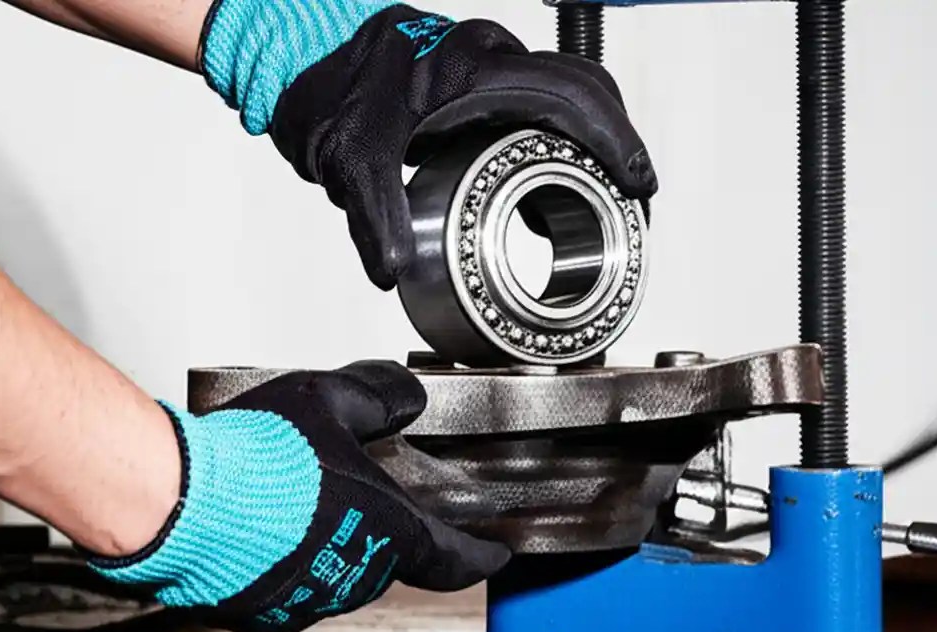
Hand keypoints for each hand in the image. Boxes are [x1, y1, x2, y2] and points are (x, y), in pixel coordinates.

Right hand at [89, 360, 508, 631]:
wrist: (182, 502)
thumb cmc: (255, 460)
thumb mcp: (331, 400)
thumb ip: (378, 397)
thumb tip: (405, 397)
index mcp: (388, 531)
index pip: (454, 558)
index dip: (480, 556)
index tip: (494, 555)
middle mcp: (355, 576)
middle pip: (393, 561)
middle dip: (387, 532)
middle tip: (366, 497)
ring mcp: (309, 599)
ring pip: (341, 575)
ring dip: (336, 546)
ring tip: (307, 506)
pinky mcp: (264, 612)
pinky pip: (294, 590)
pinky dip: (293, 564)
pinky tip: (269, 531)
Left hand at [199, 2, 656, 289]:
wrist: (297, 59)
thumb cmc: (325, 93)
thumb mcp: (349, 163)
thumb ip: (374, 219)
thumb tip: (394, 270)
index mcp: (471, 68)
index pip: (571, 95)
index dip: (615, 140)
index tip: (639, 182)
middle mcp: (489, 57)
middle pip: (587, 88)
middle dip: (619, 142)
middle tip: (635, 198)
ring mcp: (488, 64)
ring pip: (568, 92)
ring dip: (593, 143)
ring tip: (606, 203)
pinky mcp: (479, 79)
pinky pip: (540, 102)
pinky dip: (560, 144)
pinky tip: (554, 198)